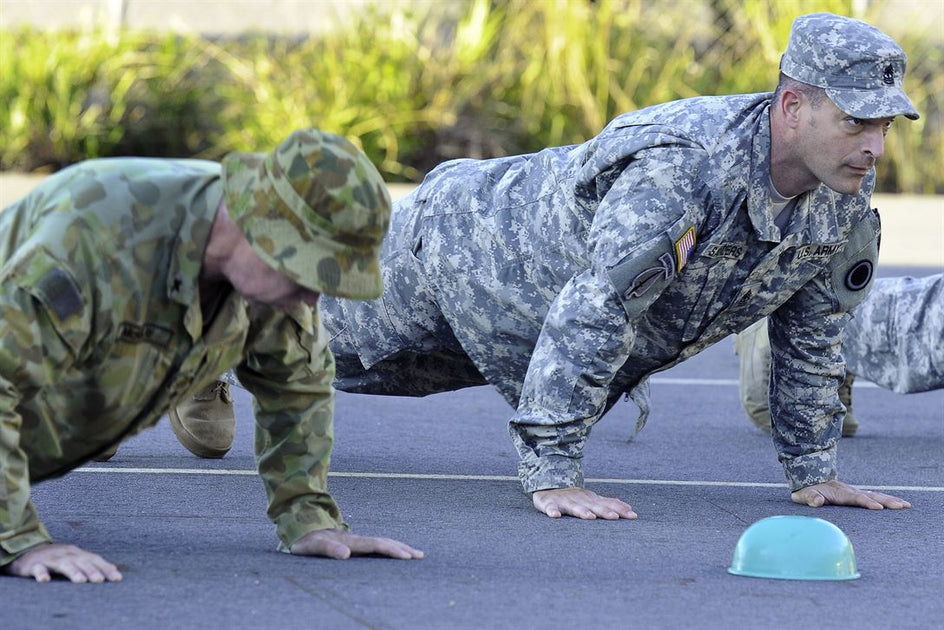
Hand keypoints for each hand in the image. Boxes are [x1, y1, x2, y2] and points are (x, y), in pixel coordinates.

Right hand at [2, 543, 121, 582]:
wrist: (28, 551)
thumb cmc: (59, 559)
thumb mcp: (76, 560)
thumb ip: (92, 565)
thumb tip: (116, 572)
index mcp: (78, 554)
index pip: (95, 560)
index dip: (106, 568)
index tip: (117, 578)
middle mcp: (67, 554)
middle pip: (81, 561)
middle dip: (92, 570)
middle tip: (100, 580)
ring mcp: (51, 558)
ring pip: (63, 564)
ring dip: (72, 572)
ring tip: (80, 581)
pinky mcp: (34, 564)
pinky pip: (38, 569)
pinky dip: (41, 573)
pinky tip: (45, 580)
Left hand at [289, 529, 423, 559]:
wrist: (302, 528)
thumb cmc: (306, 541)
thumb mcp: (312, 546)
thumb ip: (328, 549)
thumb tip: (346, 554)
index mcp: (350, 541)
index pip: (375, 545)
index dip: (390, 550)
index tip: (406, 556)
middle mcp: (357, 539)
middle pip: (384, 542)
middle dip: (402, 548)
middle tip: (419, 556)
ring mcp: (357, 540)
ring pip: (383, 542)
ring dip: (399, 547)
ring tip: (416, 554)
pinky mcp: (356, 544)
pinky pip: (377, 545)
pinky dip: (391, 547)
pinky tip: (397, 552)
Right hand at [532, 487, 637, 519]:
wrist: (548, 486)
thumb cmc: (574, 498)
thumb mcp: (592, 499)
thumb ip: (609, 504)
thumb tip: (630, 509)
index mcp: (591, 499)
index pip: (607, 504)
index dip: (619, 509)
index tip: (632, 516)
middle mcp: (580, 499)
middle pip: (593, 506)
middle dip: (604, 511)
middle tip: (615, 517)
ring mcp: (564, 501)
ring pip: (574, 507)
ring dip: (582, 511)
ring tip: (590, 517)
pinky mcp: (549, 503)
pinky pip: (550, 507)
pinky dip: (552, 511)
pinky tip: (555, 516)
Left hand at [791, 480, 911, 509]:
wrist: (809, 479)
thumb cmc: (806, 490)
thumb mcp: (804, 494)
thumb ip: (810, 497)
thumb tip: (817, 501)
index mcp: (839, 492)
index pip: (855, 498)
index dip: (866, 502)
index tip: (878, 507)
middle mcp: (850, 491)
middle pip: (871, 495)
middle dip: (886, 501)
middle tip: (901, 506)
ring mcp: (855, 492)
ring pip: (876, 495)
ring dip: (890, 500)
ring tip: (906, 505)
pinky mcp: (857, 495)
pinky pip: (875, 496)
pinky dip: (887, 499)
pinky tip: (899, 504)